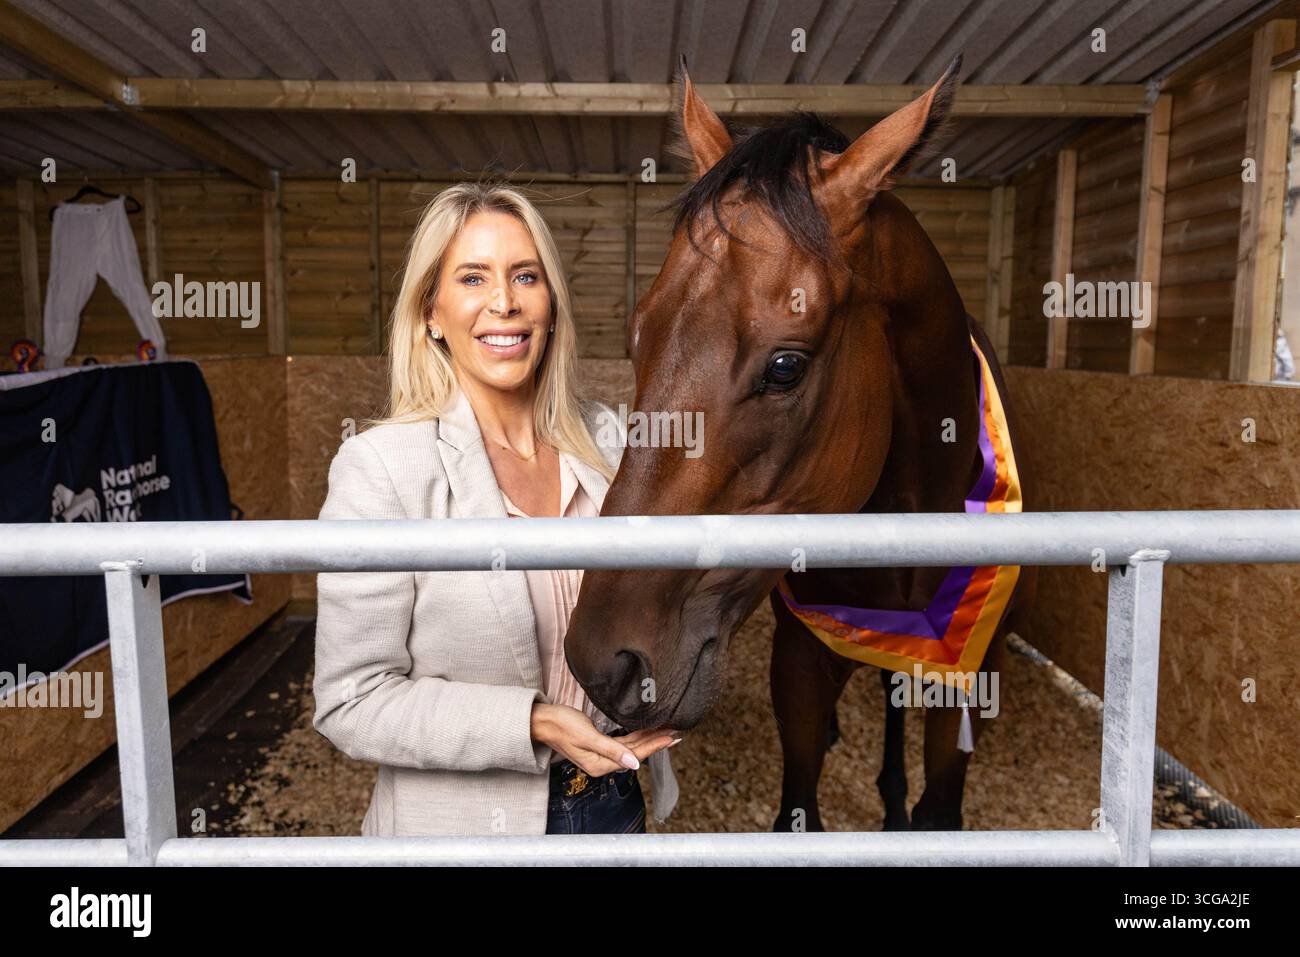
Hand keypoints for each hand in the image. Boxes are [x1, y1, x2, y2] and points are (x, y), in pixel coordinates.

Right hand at [530, 702, 678, 776]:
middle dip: (656, 741)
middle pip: (636, 752)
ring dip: (648, 738)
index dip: (654, 746)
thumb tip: (634, 764)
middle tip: (676, 732)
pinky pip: (623, 742)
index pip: (634, 755)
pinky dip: (636, 736)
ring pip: (631, 746)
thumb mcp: (587, 737)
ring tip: (667, 731)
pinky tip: (646, 732)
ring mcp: (601, 754)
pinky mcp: (598, 745)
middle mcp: (602, 762)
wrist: (542, 721)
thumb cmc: (561, 726)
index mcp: (600, 764)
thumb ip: (611, 750)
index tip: (672, 737)